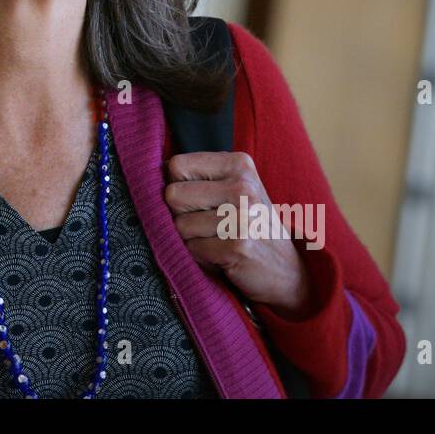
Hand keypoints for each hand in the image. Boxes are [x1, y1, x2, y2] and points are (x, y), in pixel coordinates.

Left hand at [162, 151, 311, 315]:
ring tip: (217, 240)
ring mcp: (242, 216)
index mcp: (239, 164)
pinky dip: (200, 257)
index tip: (198, 200)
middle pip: (172, 195)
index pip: (176, 165)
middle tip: (207, 224)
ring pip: (179, 226)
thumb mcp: (233, 188)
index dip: (178, 186)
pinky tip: (222, 256)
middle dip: (181, 215)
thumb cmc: (248, 225)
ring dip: (191, 240)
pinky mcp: (238, 246)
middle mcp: (243, 186)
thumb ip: (198, 177)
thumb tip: (148, 174)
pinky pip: (192, 250)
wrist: (286, 269)